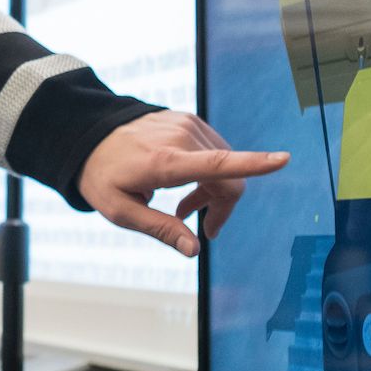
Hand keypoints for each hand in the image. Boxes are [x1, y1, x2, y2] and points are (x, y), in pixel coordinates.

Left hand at [77, 111, 289, 256]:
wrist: (87, 135)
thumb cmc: (102, 176)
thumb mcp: (120, 212)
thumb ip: (160, 229)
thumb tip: (194, 250)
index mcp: (166, 162)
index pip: (218, 163)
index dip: (254, 164)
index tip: (283, 160)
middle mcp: (181, 138)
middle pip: (229, 178)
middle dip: (222, 207)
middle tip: (199, 227)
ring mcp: (186, 125)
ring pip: (225, 165)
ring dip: (213, 191)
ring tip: (183, 207)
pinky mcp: (188, 120)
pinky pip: (215, 151)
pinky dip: (208, 172)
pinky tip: (183, 184)